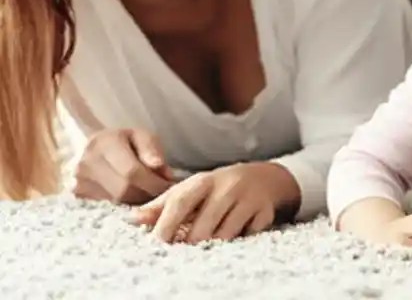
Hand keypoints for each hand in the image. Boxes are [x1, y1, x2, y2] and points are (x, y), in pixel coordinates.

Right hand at [72, 128, 173, 204]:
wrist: (93, 148)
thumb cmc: (123, 141)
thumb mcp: (141, 136)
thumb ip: (151, 149)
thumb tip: (159, 166)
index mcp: (104, 143)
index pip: (131, 171)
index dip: (153, 183)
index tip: (168, 186)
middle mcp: (86, 162)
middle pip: (123, 189)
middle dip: (147, 194)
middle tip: (162, 194)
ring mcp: (78, 180)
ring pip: (116, 201)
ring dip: (137, 202)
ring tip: (149, 194)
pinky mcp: (76, 195)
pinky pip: (106, 206)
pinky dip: (124, 205)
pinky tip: (134, 199)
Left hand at [133, 162, 297, 243]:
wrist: (263, 177)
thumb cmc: (217, 188)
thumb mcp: (191, 189)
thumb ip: (161, 205)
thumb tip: (131, 220)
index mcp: (204, 181)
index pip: (181, 201)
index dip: (167, 223)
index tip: (158, 243)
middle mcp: (227, 188)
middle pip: (203, 225)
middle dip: (192, 242)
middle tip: (186, 249)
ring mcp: (248, 199)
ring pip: (226, 234)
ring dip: (214, 244)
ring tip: (209, 243)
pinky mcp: (265, 212)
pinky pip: (249, 235)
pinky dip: (240, 240)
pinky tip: (236, 235)